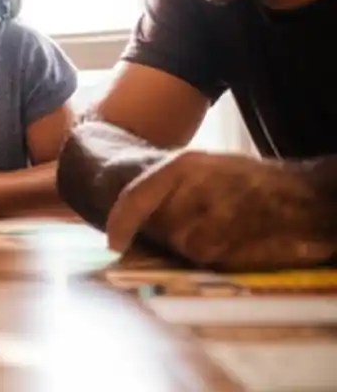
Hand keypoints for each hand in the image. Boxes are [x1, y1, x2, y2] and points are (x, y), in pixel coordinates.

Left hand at [107, 150, 335, 270]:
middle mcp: (194, 185)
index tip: (114, 244)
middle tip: (206, 223)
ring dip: (197, 246)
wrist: (309, 198)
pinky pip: (208, 258)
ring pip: (183, 245)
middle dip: (171, 233)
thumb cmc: (254, 186)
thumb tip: (131, 222)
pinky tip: (240, 240)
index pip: (136, 196)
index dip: (120, 222)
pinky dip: (219, 256)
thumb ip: (173, 192)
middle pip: (159, 227)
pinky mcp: (232, 238)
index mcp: (184, 165)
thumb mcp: (209, 172)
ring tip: (229, 229)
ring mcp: (213, 213)